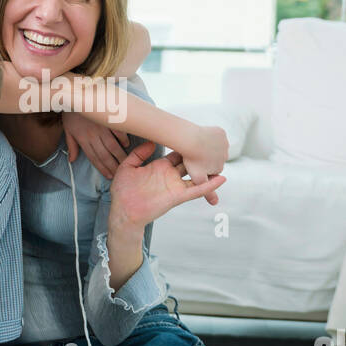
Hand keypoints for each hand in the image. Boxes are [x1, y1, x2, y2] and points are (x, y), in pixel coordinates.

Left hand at [63, 112, 130, 178]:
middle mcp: (92, 135)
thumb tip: (72, 160)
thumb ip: (71, 145)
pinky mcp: (107, 117)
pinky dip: (122, 137)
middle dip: (112, 166)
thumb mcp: (67, 130)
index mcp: (82, 139)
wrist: (72, 93)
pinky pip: (117, 130)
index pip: (93, 157)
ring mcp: (101, 126)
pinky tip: (126, 145)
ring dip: (119, 155)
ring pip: (112, 145)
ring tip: (125, 163)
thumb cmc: (70, 112)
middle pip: (104, 154)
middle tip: (120, 174)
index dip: (101, 168)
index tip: (109, 175)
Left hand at [110, 140, 225, 228]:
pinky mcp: (177, 197)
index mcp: (159, 167)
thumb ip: (139, 154)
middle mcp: (169, 176)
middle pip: (189, 162)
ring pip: (197, 176)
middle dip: (200, 155)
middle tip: (212, 143)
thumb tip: (150, 141)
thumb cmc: (123, 191)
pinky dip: (209, 186)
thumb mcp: (127, 167)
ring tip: (222, 161)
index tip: (194, 134)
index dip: (184, 145)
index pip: (176, 153)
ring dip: (209, 171)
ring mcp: (175, 186)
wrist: (122, 211)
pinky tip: (221, 180)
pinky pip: (196, 190)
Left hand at [171, 125, 228, 205]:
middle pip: (215, 158)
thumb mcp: (198, 179)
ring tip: (195, 145)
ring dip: (207, 146)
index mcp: (220, 167)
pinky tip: (200, 136)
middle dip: (205, 157)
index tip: (192, 164)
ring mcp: (224, 143)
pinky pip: (215, 135)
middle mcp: (225, 156)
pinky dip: (209, 136)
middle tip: (192, 154)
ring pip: (215, 146)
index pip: (212, 169)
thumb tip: (215, 203)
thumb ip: (207, 192)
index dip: (201, 167)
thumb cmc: (192, 160)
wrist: (192, 140)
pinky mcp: (221, 132)